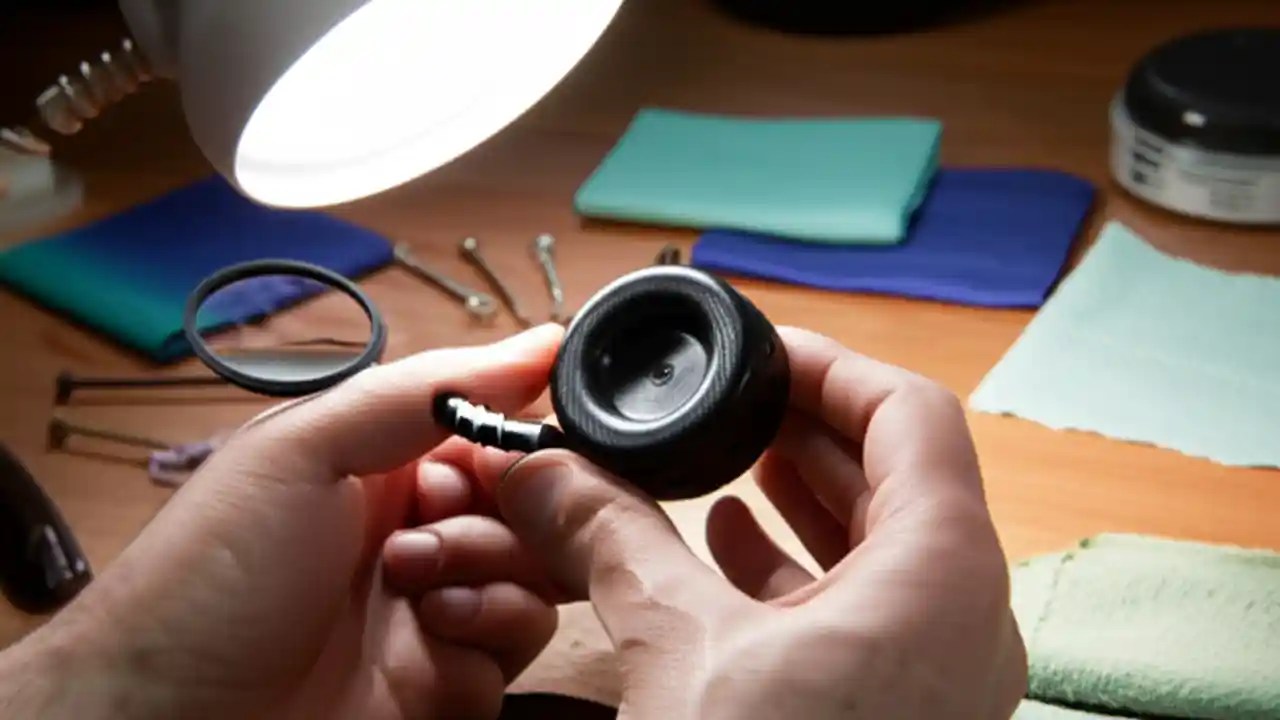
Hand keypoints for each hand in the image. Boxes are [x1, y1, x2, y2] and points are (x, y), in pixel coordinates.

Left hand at [0, 325, 565, 719]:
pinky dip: (487, 636)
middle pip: (529, 505)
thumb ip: (426, 391)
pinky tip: (429, 638)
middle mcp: (417, 532)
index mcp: (383, 465)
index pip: (496, 432)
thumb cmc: (211, 576)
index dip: (518, 437)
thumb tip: (544, 341)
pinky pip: (517, 649)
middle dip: (506, 510)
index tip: (511, 447)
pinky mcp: (449, 683)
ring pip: (536, 576)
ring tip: (415, 583)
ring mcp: (436, 610)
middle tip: (434, 525)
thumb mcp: (304, 449)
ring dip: (491, 571)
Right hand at [493, 327, 1026, 718]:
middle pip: (899, 475)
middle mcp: (963, 619)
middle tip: (734, 401)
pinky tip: (728, 551)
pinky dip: (798, 569)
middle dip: (806, 429)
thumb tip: (538, 469)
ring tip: (730, 464)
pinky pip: (863, 612)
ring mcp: (938, 674)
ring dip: (803, 498)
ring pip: (881, 547)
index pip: (910, 414)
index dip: (830, 365)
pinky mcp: (898, 714)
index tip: (759, 351)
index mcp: (942, 573)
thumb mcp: (679, 650)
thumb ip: (612, 540)